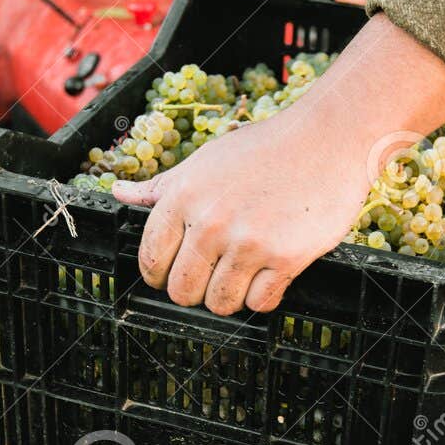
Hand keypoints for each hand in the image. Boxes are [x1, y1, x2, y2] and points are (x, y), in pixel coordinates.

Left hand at [111, 14, 444, 313]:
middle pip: (182, 291)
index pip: (151, 260)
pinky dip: (263, 297)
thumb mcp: (204, 162)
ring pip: (220, 303)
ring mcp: (247, 244)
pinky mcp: (284, 259)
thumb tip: (118, 194)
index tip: (174, 271)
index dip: (160, 273)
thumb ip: (160, 187)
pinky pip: (260, 304)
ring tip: (242, 275)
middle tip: (212, 276)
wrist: (326, 140)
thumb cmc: (264, 149)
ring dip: (229, 296)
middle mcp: (210, 223)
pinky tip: (269, 275)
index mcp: (182, 198)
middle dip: (194, 291)